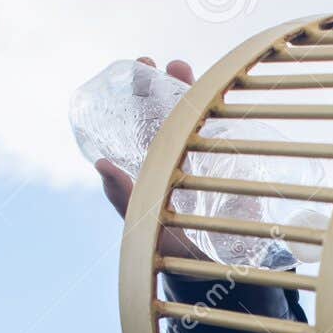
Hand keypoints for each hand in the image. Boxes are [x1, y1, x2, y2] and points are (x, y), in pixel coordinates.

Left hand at [97, 56, 206, 260]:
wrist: (211, 269)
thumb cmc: (170, 248)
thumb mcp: (141, 220)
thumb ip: (122, 196)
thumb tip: (100, 163)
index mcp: (151, 162)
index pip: (143, 119)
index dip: (138, 92)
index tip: (134, 70)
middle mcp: (177, 153)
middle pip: (168, 108)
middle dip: (159, 82)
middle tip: (149, 63)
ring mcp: (205, 156)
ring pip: (196, 114)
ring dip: (187, 87)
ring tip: (178, 67)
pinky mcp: (232, 165)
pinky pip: (226, 133)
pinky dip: (221, 112)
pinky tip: (216, 96)